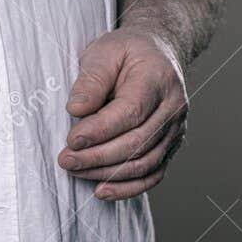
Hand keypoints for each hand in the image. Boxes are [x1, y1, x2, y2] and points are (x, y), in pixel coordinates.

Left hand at [57, 29, 187, 199]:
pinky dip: (128, 188)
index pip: (131, 112)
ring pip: (144, 162)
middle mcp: (173, 107)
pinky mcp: (171, 145)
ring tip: (75, 171)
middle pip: (137, 142)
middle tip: (66, 160)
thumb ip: (91, 79)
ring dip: (107, 173)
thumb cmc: (126, 51)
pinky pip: (153, 174)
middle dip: (98, 157)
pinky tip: (102, 191)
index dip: (100, 131)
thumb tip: (76, 110)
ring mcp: (176, 129)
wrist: (157, 53)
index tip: (72, 140)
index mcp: (157, 79)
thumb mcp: (104, 51)